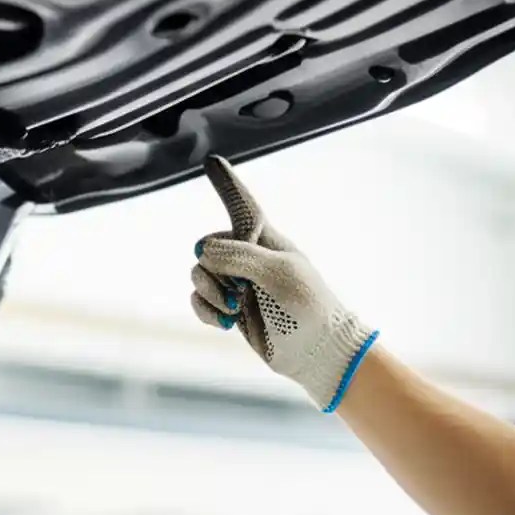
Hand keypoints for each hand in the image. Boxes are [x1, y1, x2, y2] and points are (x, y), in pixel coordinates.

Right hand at [189, 156, 378, 411]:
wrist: (316, 354)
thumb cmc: (307, 309)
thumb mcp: (277, 273)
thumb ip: (238, 255)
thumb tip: (203, 251)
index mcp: (265, 240)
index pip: (241, 204)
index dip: (226, 183)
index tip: (211, 160)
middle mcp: (247, 257)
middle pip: (206, 246)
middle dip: (213, 269)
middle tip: (241, 291)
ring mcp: (237, 283)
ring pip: (198, 274)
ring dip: (211, 293)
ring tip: (237, 308)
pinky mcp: (229, 307)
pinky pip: (199, 300)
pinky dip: (206, 310)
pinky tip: (226, 321)